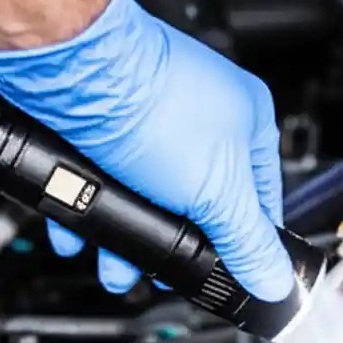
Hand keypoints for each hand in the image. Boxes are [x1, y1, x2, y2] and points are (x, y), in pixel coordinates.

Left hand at [0, 0, 293, 300]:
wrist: (68, 65)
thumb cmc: (147, 102)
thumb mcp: (215, 192)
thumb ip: (247, 241)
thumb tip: (274, 278)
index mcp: (248, 121)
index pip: (262, 199)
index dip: (244, 242)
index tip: (228, 274)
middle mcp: (203, 115)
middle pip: (197, 202)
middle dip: (171, 246)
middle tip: (158, 271)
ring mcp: (153, 117)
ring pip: (147, 195)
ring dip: (125, 236)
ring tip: (112, 261)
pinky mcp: (106, 122)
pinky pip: (106, 180)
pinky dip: (92, 209)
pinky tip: (79, 228)